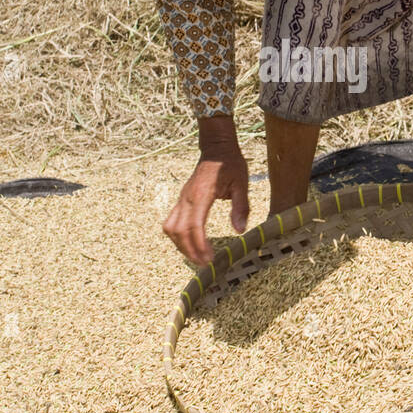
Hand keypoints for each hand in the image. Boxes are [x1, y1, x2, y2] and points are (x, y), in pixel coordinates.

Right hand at [163, 139, 248, 266]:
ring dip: (180, 245)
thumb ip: (241, 206)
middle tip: (204, 264)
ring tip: (196, 257)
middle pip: (178, 231)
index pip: (194, 226)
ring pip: (170, 227)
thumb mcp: (242, 183)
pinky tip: (190, 243)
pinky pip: (172, 221)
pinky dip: (177, 236)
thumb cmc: (230, 164)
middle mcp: (187, 198)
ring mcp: (182, 198)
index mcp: (201, 195)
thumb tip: (239, 230)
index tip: (210, 258)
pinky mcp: (182, 199)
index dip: (200, 245)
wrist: (216, 148)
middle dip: (189, 250)